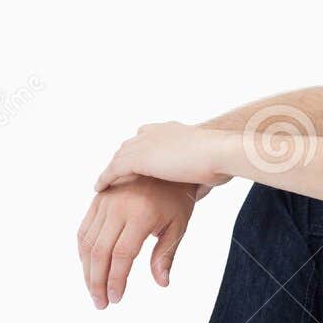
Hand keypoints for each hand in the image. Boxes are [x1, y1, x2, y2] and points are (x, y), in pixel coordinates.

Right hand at [76, 176, 196, 307]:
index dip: (116, 280)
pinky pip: (84, 229)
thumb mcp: (178, 227)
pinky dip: (83, 251)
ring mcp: (105, 202)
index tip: (116, 298)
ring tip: (93, 290)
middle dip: (97, 282)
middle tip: (100, 303)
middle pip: (100, 252)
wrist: (167, 165)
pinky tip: (88, 267)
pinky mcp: (98, 200)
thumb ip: (165, 255)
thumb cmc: (176, 199)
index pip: (122, 255)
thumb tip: (162, 283)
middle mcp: (118, 207)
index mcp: (141, 215)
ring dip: (87, 270)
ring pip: (87, 242)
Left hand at [94, 123, 233, 191]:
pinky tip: (99, 189)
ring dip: (111, 171)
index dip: (139, 152)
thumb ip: (197, 176)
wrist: (219, 153)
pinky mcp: (139, 158)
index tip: (135, 164)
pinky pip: (114, 169)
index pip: (147, 137)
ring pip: (120, 158)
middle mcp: (156, 133)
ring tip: (104, 186)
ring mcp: (146, 144)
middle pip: (129, 147)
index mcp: (172, 131)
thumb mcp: (208, 167)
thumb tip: (198, 191)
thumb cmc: (223, 161)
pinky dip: (105, 178)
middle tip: (113, 178)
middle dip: (121, 160)